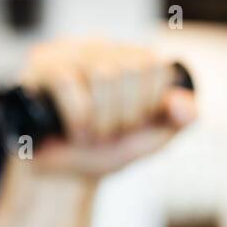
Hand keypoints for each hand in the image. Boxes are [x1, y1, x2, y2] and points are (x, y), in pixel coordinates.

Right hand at [17, 39, 197, 178]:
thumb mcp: (147, 141)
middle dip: (123, 117)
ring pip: (101, 72)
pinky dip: (76, 116)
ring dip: (99, 120)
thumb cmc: (100, 152)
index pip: (154, 65)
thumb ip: (176, 121)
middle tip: (107, 134)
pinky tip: (72, 132)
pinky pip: (66, 80)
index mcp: (130, 60)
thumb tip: (187, 104)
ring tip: (89, 136)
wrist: (57, 177)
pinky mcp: (40, 65)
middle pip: (129, 68)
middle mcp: (102, 48)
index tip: (131, 126)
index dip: (146, 106)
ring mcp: (69, 52)